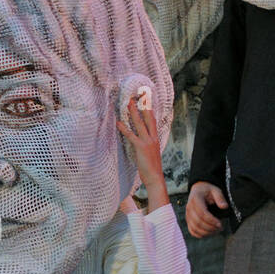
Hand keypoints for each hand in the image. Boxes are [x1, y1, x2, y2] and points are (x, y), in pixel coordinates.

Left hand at [116, 93, 167, 209]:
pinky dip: (124, 128)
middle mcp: (153, 138)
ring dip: (133, 112)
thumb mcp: (149, 153)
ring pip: (140, 123)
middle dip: (143, 106)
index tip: (146, 100)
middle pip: (148, 118)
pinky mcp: (141, 147)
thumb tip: (138, 140)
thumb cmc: (150, 168)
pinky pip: (131, 135)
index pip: (153, 120)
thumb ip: (146, 144)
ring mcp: (148, 142)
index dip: (149, 109)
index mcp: (155, 138)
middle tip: (138, 95)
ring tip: (127, 103)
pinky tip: (118, 122)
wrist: (155, 178)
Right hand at [187, 181, 227, 236]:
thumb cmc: (208, 191)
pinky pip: (192, 231)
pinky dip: (200, 234)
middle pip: (198, 222)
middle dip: (210, 227)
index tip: (220, 224)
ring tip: (216, 230)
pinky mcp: (188, 220)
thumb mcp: (216, 190)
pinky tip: (209, 232)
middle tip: (220, 228)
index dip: (211, 220)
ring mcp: (187, 215)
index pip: (202, 213)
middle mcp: (189, 208)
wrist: (199, 190)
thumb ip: (220, 198)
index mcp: (195, 199)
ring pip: (195, 228)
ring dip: (206, 232)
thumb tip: (224, 206)